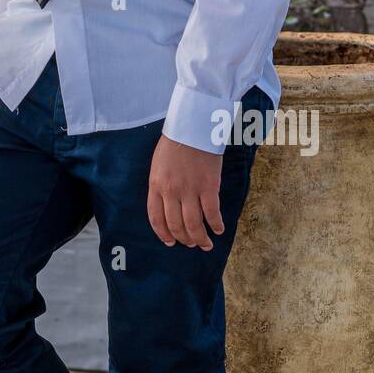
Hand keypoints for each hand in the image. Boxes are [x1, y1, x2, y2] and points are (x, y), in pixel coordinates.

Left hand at [147, 133, 223, 250]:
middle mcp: (171, 192)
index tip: (170, 242)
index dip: (163, 234)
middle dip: (184, 239)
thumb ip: (160, 186)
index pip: (156, 218)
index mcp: (156, 185)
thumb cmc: (174, 144)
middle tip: (191, 244)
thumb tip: (167, 206)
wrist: (192, 128)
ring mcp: (190, 190)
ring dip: (200, 238)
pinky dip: (215, 225)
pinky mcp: (208, 187)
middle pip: (176, 225)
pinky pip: (212, 213)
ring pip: (194, 224)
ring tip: (205, 244)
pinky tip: (218, 229)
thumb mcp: (158, 165)